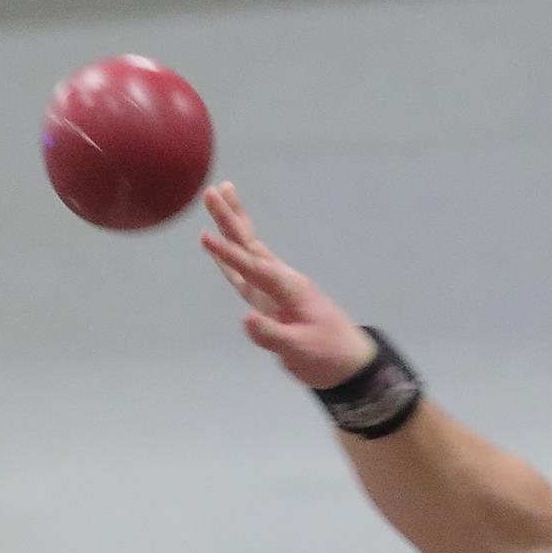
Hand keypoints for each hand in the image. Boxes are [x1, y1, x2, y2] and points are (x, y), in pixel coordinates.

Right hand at [200, 182, 376, 388]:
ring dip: (232, 225)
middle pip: (250, 244)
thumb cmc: (328, 354)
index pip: (253, 268)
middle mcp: (280, 281)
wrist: (345, 361)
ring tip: (218, 197)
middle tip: (212, 191)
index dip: (228, 255)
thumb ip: (272, 335)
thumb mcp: (301, 350)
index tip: (205, 238)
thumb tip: (245, 319)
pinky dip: (230, 256)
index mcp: (289, 288)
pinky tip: (219, 246)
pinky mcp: (268, 300)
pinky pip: (244, 272)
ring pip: (248, 250)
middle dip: (230, 219)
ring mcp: (273, 289)